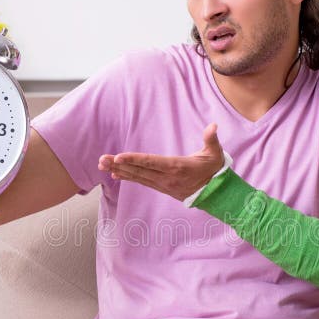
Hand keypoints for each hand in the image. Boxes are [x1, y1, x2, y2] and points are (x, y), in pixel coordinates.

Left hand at [98, 123, 224, 201]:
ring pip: (138, 177)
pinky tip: (115, 174)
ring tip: (103, 165)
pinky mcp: (162, 188)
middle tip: (102, 160)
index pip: (152, 162)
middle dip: (119, 165)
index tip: (119, 157)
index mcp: (177, 167)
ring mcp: (163, 185)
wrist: (216, 193)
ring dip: (120, 171)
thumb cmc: (214, 170)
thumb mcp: (215, 154)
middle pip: (139, 170)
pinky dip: (128, 177)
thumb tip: (214, 126)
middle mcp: (167, 178)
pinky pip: (142, 182)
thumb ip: (212, 139)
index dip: (134, 159)